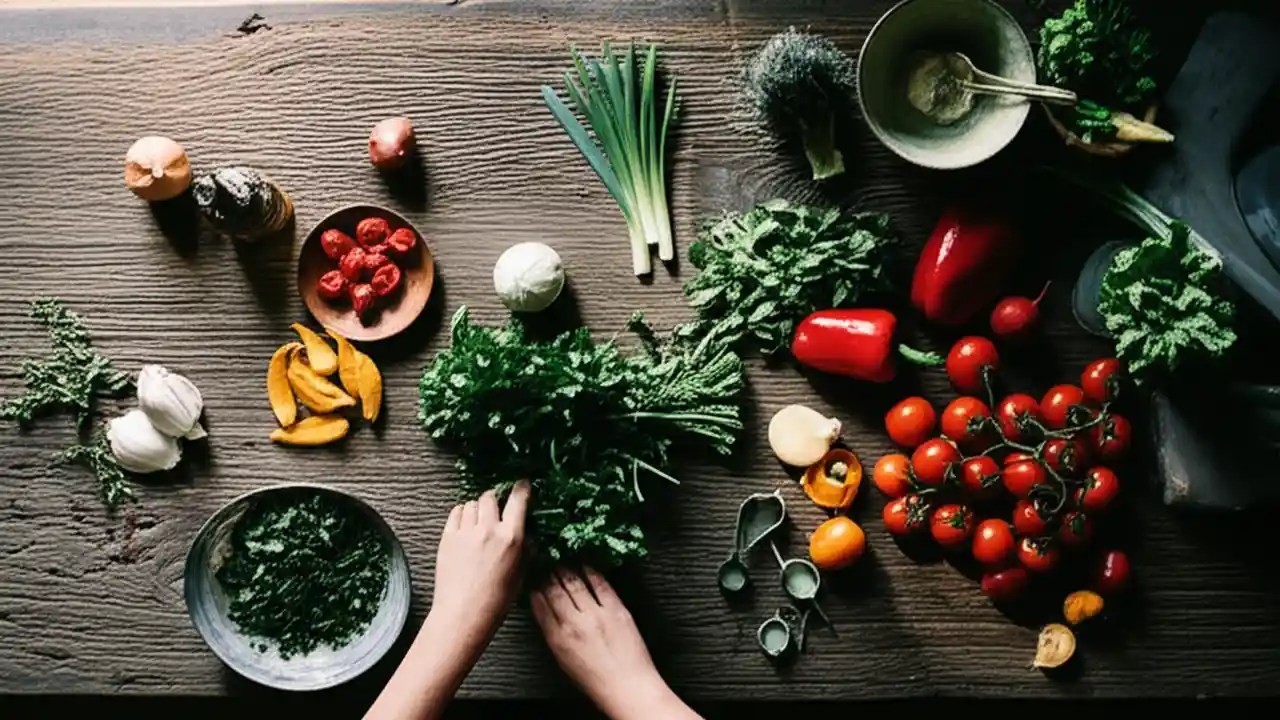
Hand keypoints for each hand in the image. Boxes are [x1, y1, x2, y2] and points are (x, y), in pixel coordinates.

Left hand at [426, 481, 529, 650]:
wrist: (463, 614)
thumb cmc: (495, 600)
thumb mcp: (520, 575)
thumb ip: (524, 550)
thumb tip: (525, 536)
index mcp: (511, 538)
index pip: (518, 501)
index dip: (521, 488)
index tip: (522, 484)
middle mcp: (489, 530)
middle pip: (490, 498)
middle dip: (494, 500)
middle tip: (494, 510)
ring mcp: (466, 532)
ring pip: (472, 504)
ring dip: (477, 509)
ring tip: (478, 522)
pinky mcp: (447, 537)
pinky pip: (455, 513)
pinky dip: (461, 514)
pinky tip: (464, 525)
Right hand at [532, 568, 699, 719]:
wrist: (627, 686)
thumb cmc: (596, 679)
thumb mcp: (563, 659)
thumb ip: (552, 632)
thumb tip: (545, 610)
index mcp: (558, 639)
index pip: (539, 604)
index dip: (534, 587)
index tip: (532, 577)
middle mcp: (574, 624)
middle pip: (554, 589)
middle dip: (547, 572)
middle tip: (545, 560)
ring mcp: (596, 614)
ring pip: (574, 582)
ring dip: (565, 567)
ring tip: (561, 558)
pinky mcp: (616, 609)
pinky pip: (600, 583)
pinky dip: (590, 570)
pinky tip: (585, 563)